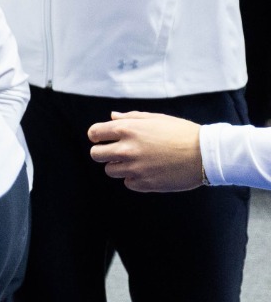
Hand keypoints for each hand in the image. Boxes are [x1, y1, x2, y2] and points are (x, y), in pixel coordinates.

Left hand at [88, 111, 206, 191]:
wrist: (206, 154)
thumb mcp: (156, 119)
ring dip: (119, 166)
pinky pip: (127, 183)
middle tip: (116, 152)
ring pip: (110, 171)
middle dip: (103, 153)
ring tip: (137, 162)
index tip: (102, 139)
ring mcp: (134, 168)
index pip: (94, 133)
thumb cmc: (182, 133)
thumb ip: (130, 118)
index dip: (97, 136)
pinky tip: (149, 172)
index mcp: (127, 129)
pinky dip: (134, 179)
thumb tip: (112, 117)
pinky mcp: (144, 184)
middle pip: (96, 155)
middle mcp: (126, 149)